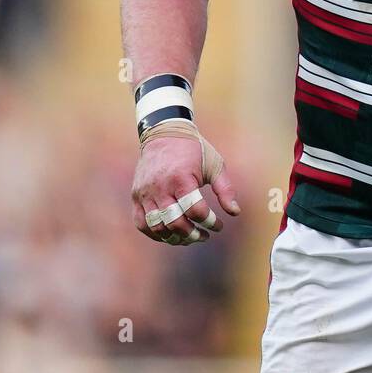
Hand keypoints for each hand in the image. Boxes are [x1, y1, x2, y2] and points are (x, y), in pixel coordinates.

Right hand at [131, 127, 239, 245]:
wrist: (164, 134)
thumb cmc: (194, 151)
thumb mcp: (215, 165)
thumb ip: (225, 189)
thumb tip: (235, 212)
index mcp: (181, 178)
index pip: (196, 210)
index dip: (210, 222)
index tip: (218, 225)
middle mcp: (160, 187)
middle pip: (175, 222)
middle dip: (192, 235)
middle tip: (203, 236)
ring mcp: (145, 193)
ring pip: (157, 227)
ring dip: (174, 238)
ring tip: (188, 238)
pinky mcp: (136, 196)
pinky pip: (141, 223)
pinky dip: (155, 234)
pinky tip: (170, 235)